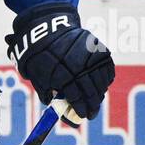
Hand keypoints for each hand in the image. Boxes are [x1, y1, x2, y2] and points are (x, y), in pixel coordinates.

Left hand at [6, 3, 114, 122]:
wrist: (47, 28)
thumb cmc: (38, 56)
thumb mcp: (37, 77)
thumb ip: (49, 94)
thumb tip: (62, 110)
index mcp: (61, 75)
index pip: (76, 98)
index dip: (81, 110)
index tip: (83, 117)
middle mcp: (78, 66)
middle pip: (91, 92)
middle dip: (92, 106)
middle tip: (91, 113)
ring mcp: (90, 56)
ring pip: (101, 81)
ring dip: (100, 93)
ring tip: (96, 100)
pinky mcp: (98, 48)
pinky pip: (107, 68)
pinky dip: (105, 78)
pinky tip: (101, 85)